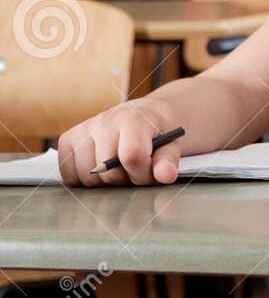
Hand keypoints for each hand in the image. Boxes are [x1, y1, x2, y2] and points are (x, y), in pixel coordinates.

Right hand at [57, 101, 184, 186]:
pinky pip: (68, 173)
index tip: (149, 174)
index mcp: (132, 119)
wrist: (143, 117)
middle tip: (134, 170)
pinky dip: (82, 178)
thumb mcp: (171, 145)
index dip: (142, 174)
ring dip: (103, 181)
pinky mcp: (68, 139)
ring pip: (86, 176)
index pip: (132, 157)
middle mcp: (104, 121)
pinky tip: (99, 168)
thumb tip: (166, 176)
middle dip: (124, 178)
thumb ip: (168, 162)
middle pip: (107, 171)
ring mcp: (84, 129)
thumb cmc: (156, 134)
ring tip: (117, 168)